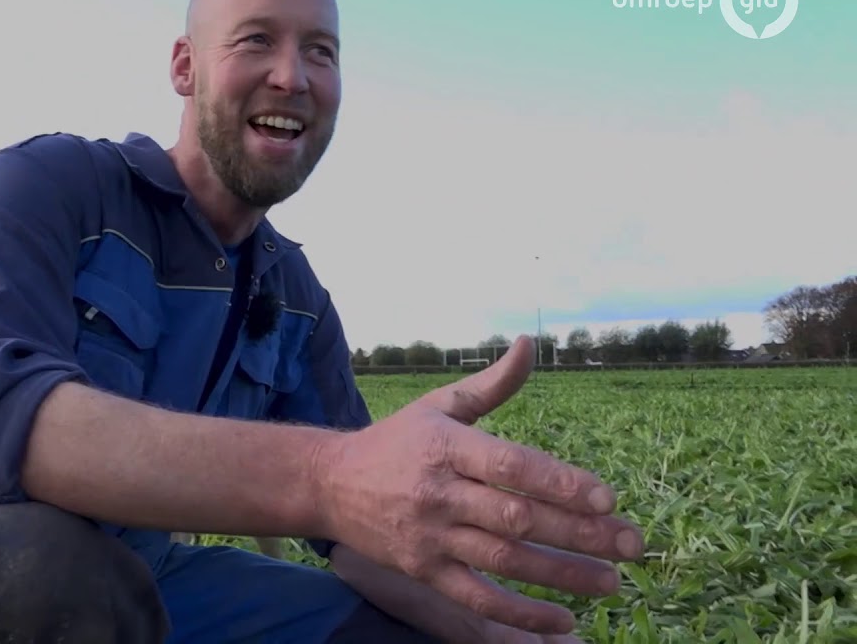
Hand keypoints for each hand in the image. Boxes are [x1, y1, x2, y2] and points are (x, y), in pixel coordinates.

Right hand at [312, 335, 643, 634]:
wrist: (329, 483)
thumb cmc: (396, 440)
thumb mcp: (440, 405)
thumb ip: (492, 384)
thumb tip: (530, 343)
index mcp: (446, 446)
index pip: (510, 465)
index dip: (559, 482)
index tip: (606, 498)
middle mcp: (438, 492)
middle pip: (516, 517)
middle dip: (579, 533)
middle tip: (631, 543)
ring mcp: (430, 536)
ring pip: (503, 560)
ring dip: (561, 574)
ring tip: (610, 580)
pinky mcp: (423, 571)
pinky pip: (476, 597)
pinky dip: (519, 614)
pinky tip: (561, 620)